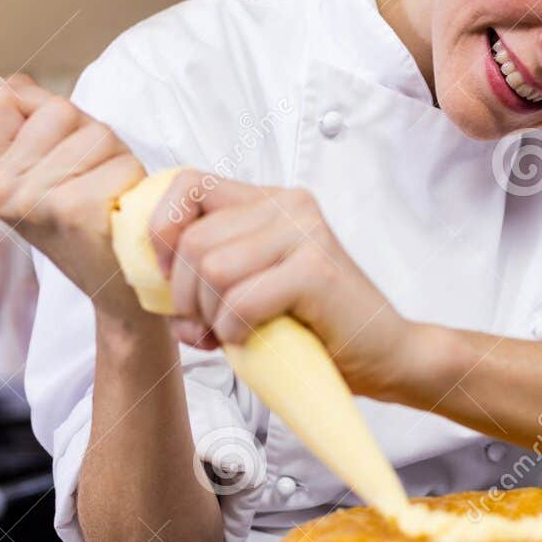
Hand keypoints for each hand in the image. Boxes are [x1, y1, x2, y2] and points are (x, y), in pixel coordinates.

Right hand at [0, 74, 148, 326]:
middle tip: (94, 184)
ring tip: (109, 199)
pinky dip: (132, 181)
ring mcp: (35, 200)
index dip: (47, 115)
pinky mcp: (75, 210)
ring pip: (95, 132)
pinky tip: (120, 212)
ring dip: (116, 160)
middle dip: (90, 138)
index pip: (9, 98)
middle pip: (59, 109)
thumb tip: (16, 84)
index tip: (62, 155)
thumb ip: (30, 128)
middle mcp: (3, 190)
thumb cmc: (90, 226)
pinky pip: (118, 162)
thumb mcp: (46, 177)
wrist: (121, 293)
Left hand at [149, 173, 413, 397]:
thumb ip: (207, 270)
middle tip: (202, 330)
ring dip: (210, 317)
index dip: (162, 232)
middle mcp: (287, 204)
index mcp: (268, 201)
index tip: (170, 279)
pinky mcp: (316, 269)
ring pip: (212, 268)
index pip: (188, 184)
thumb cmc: (314, 328)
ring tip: (231, 337)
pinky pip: (241, 299)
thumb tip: (154, 281)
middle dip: (184, 296)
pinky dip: (235, 331)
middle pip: (192, 239)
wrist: (387, 357)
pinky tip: (254, 341)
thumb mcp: (249, 287)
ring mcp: (304, 232)